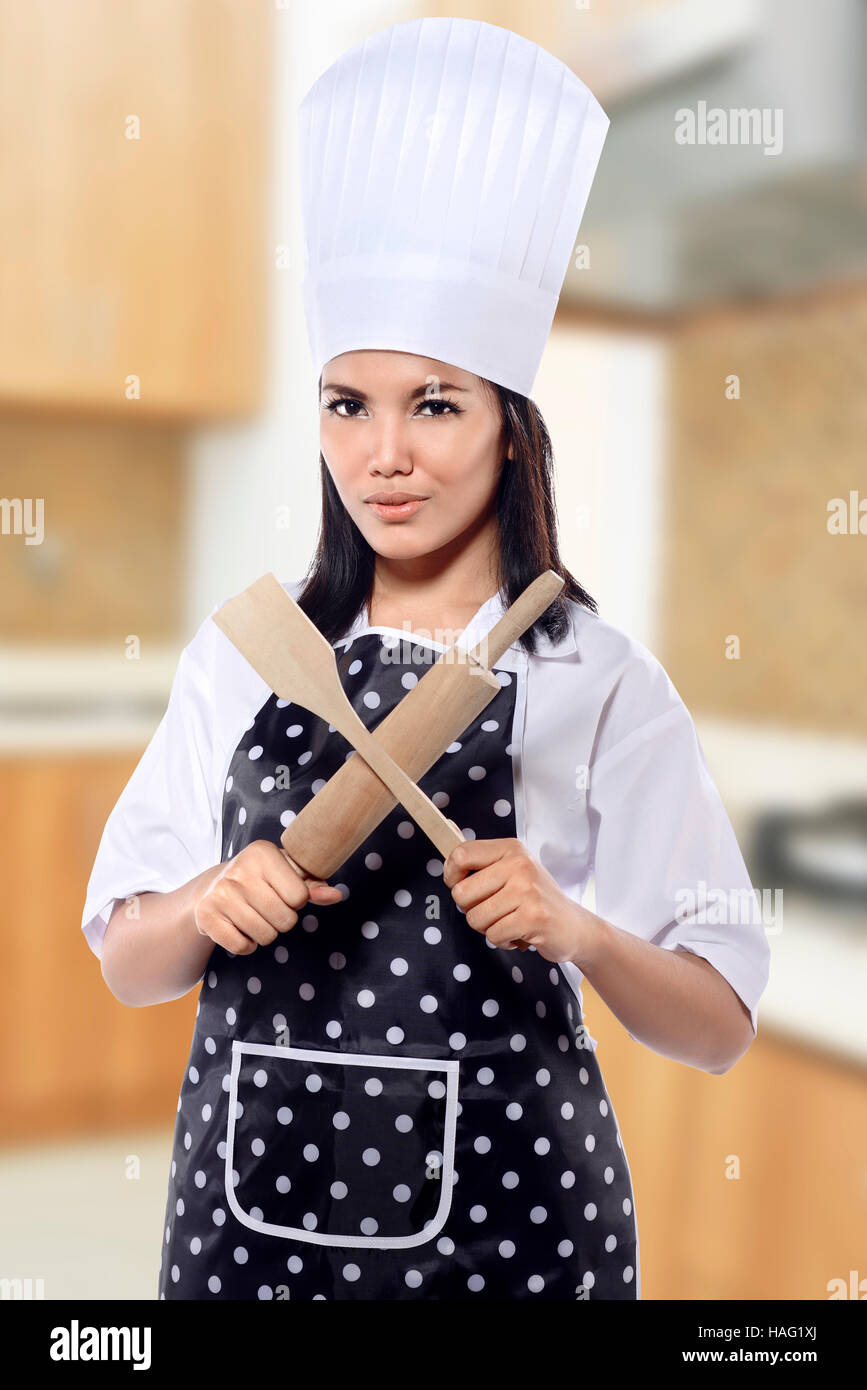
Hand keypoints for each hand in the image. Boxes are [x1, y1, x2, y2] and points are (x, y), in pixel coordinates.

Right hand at [193, 839, 342, 954]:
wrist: (211, 887)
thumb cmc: (260, 879)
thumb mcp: (286, 873)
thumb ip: (313, 885)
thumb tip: (336, 896)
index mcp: (262, 854)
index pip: (300, 896)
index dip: (297, 901)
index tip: (283, 893)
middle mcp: (239, 871)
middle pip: (285, 920)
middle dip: (283, 920)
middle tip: (269, 908)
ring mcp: (220, 894)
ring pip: (266, 936)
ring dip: (266, 933)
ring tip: (255, 916)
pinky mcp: (206, 916)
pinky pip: (242, 947)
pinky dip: (247, 944)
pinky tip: (240, 927)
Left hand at [442, 836, 598, 963]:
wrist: (575, 926)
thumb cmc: (537, 898)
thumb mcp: (511, 869)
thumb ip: (479, 855)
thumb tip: (448, 826)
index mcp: (511, 849)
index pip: (461, 855)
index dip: (451, 875)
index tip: (462, 884)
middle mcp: (519, 865)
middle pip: (461, 892)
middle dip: (471, 909)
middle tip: (495, 909)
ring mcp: (527, 890)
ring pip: (475, 918)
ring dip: (488, 927)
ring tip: (510, 920)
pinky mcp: (533, 917)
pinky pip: (493, 935)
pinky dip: (502, 940)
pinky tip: (519, 933)